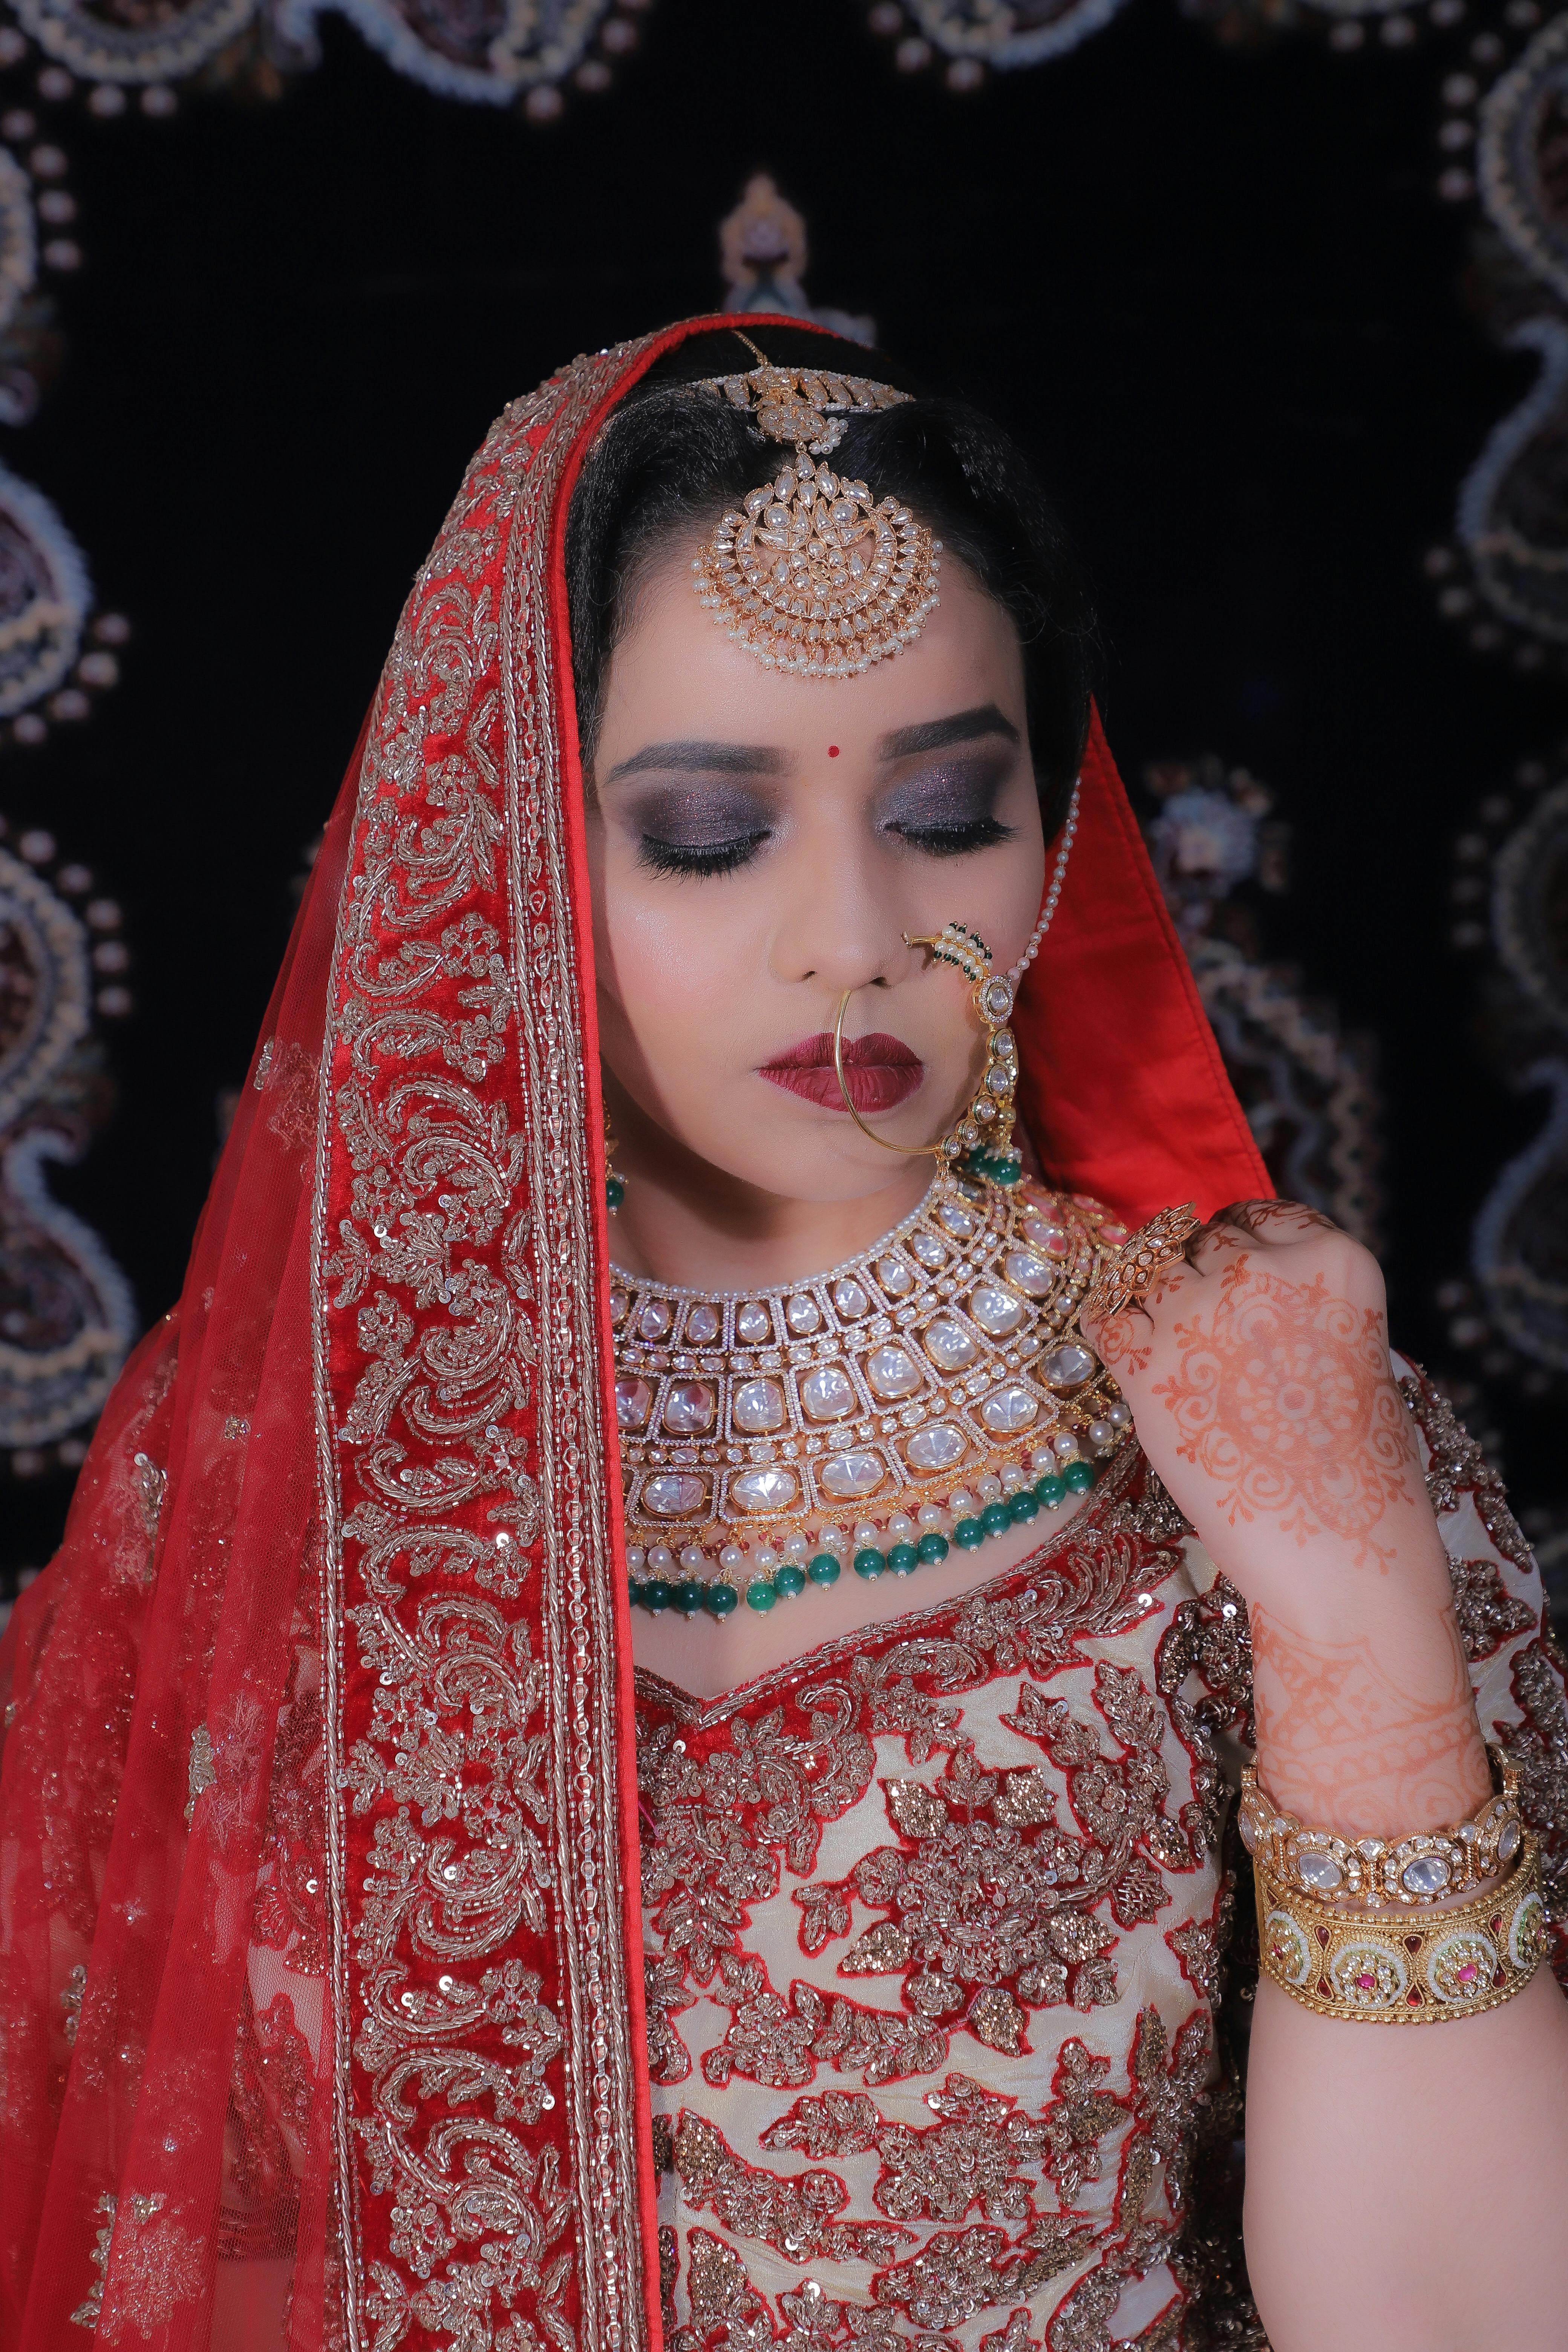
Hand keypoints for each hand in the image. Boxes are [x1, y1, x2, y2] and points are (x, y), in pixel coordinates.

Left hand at [1079, 1201, 1416, 1607]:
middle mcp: (1262, 1271)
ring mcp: (1199, 1314)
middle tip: (1204, 1332)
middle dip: (1195, 1277)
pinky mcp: (1148, 1366)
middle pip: (1198, 1240)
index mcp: (1332, 1260)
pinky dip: (1111, 1330)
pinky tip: (1130, 1357)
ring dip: (1152, 1305)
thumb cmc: (1361, 1470)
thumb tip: (1235, 1277)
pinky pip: (1104, 1316)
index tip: (1229, 1267)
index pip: (1259, 1215)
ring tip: (1176, 1355)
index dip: (1238, 1242)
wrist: (1342, 1554)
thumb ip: (1300, 1302)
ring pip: (1145, 1272)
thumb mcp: (1357, 1352)